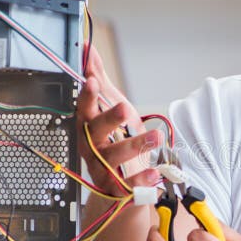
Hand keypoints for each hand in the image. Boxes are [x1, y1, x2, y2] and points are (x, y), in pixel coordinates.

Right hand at [76, 44, 161, 194]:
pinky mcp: (117, 190)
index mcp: (89, 127)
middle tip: (125, 107)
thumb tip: (89, 50)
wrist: (119, 185)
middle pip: (96, 133)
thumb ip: (101, 79)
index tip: (92, 82)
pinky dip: (141, 180)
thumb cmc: (114, 140)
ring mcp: (103, 170)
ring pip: (114, 158)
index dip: (87, 97)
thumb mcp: (111, 107)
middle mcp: (92, 148)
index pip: (84, 109)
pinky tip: (156, 172)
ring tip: (156, 136)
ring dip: (135, 145)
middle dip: (110, 119)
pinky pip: (127, 186)